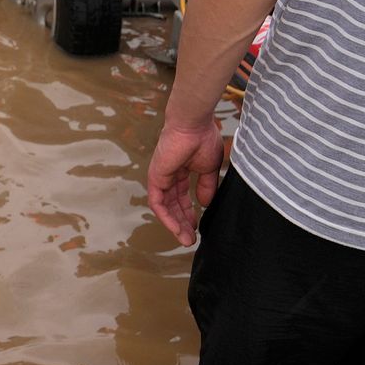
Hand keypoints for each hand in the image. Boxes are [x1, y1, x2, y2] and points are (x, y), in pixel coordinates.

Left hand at [146, 116, 225, 245]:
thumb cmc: (203, 139)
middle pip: (173, 205)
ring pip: (165, 207)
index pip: (182, 197)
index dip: (189, 213)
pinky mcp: (155, 178)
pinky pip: (158, 203)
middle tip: (191, 240)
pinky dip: (166, 217)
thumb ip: (206, 186)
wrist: (193, 125)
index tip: (198, 227)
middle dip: (183, 223)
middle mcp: (168, 175)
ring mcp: (160, 177)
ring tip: (187, 240)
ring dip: (175, 224)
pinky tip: (177, 229)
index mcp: (181, 171)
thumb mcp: (209, 168)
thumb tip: (205, 204)